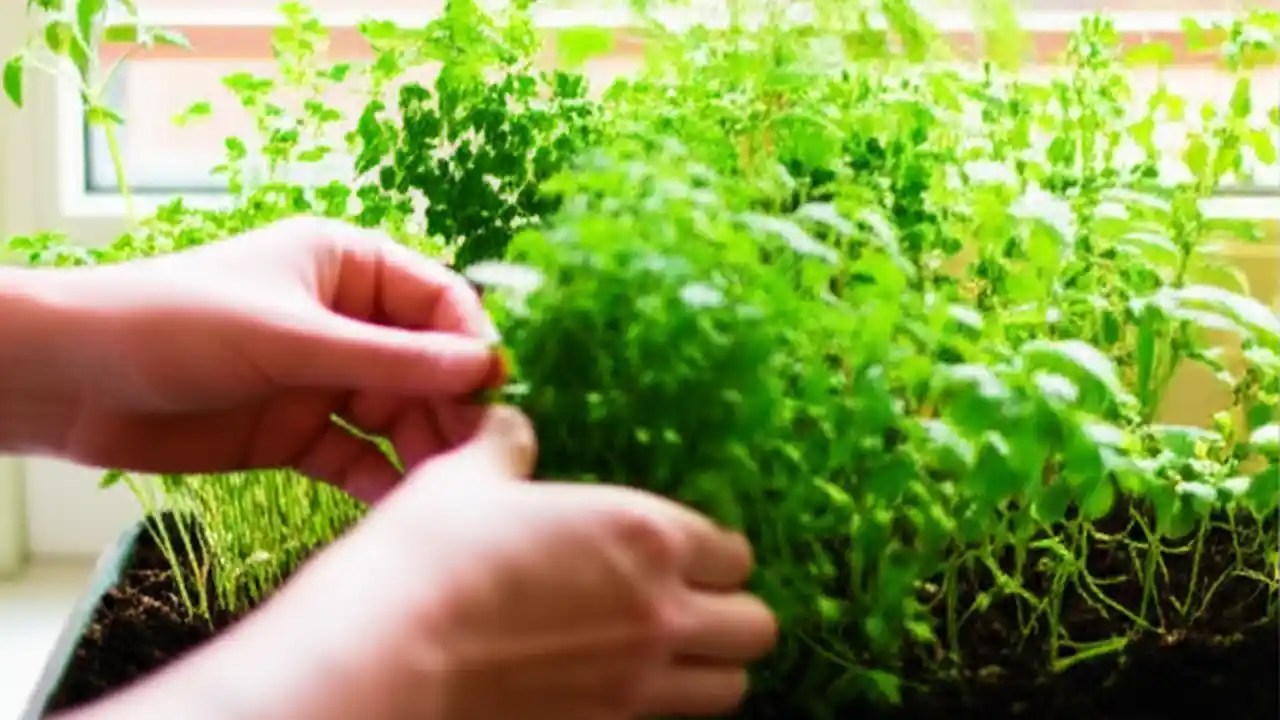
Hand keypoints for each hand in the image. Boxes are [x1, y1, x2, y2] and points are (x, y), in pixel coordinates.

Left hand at [6, 217, 502, 502]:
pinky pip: (357, 456)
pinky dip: (380, 479)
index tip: (496, 389)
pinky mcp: (297, 433)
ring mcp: (323, 379)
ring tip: (447, 489)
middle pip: (425, 364)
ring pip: (398, 415)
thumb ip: (389, 359)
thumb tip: (485, 367)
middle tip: (479, 454)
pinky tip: (403, 507)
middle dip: (452, 406)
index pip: (438, 299)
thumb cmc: (176, 324)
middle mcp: (345, 321)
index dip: (469, 342)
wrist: (71, 380)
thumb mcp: (292, 338)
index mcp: (348, 267)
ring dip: (422, 449)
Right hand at [69, 406, 777, 719]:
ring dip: (710, 667)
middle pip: (755, 625)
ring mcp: (637, 684)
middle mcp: (660, 612)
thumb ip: (506, 451)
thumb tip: (511, 429)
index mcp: (643, 534)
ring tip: (666, 651)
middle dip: (731, 612)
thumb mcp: (466, 480)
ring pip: (731, 687)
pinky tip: (618, 684)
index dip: (712, 551)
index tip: (681, 552)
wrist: (385, 655)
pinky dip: (663, 706)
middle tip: (687, 603)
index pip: (733, 551)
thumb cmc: (429, 556)